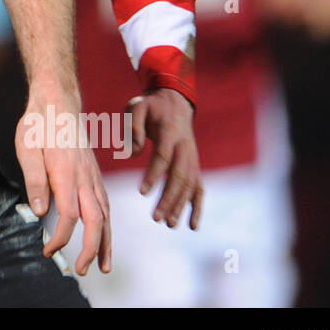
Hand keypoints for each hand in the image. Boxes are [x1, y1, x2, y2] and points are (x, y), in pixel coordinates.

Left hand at [15, 87, 111, 274]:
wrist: (57, 101)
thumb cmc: (38, 124)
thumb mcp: (27, 148)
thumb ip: (35, 179)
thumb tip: (41, 210)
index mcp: (67, 172)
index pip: (69, 215)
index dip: (61, 237)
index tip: (48, 250)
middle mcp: (85, 176)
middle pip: (96, 220)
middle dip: (93, 249)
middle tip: (84, 270)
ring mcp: (93, 175)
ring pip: (106, 214)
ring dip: (107, 242)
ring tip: (104, 266)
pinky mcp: (94, 174)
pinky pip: (106, 204)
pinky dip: (108, 225)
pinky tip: (106, 237)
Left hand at [128, 87, 202, 228]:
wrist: (175, 102)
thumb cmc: (151, 107)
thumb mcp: (137, 107)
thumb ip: (132, 127)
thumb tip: (131, 154)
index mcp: (170, 132)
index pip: (163, 157)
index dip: (153, 175)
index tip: (141, 193)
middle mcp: (185, 147)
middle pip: (179, 176)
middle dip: (169, 198)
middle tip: (156, 218)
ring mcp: (193, 158)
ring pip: (190, 185)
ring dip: (181, 206)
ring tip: (168, 224)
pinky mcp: (194, 166)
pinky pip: (198, 188)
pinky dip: (197, 207)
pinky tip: (192, 226)